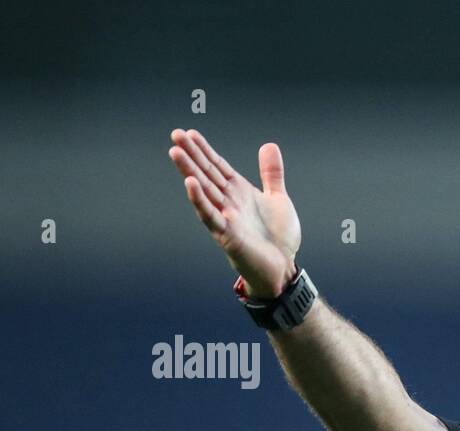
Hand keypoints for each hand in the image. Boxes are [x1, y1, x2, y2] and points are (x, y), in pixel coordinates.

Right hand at [168, 128, 301, 297]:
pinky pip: (211, 216)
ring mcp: (226, 218)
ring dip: (189, 171)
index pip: (218, 166)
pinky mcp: (228, 235)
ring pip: (204, 191)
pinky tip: (190, 184)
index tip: (190, 133)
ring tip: (175, 152)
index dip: (205, 150)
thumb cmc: (279, 238)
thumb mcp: (278, 198)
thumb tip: (269, 145)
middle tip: (175, 134)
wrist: (284, 268)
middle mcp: (229, 202)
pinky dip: (200, 201)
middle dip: (192, 155)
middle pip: (207, 174)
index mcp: (239, 192)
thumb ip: (271, 173)